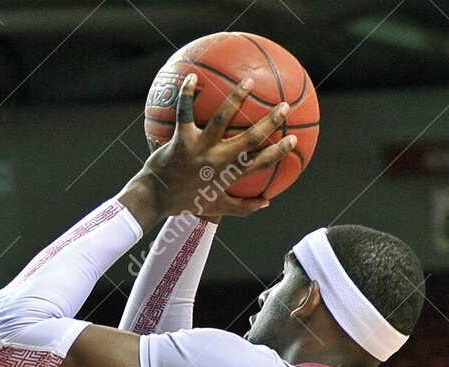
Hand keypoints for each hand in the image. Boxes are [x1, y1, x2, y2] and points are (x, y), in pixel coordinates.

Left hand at [120, 76, 293, 225]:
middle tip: (284, 107)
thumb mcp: (216, 208)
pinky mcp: (180, 141)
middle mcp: (217, 161)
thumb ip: (243, 207)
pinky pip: (184, 113)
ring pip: (221, 120)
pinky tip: (193, 75)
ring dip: (236, 99)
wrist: (155, 199)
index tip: (293, 140)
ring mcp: (199, 149)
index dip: (278, 152)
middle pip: (249, 139)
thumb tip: (267, 202)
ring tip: (249, 82)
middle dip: (269, 122)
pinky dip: (187, 94)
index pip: (260, 163)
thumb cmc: (187, 202)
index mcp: (228, 177)